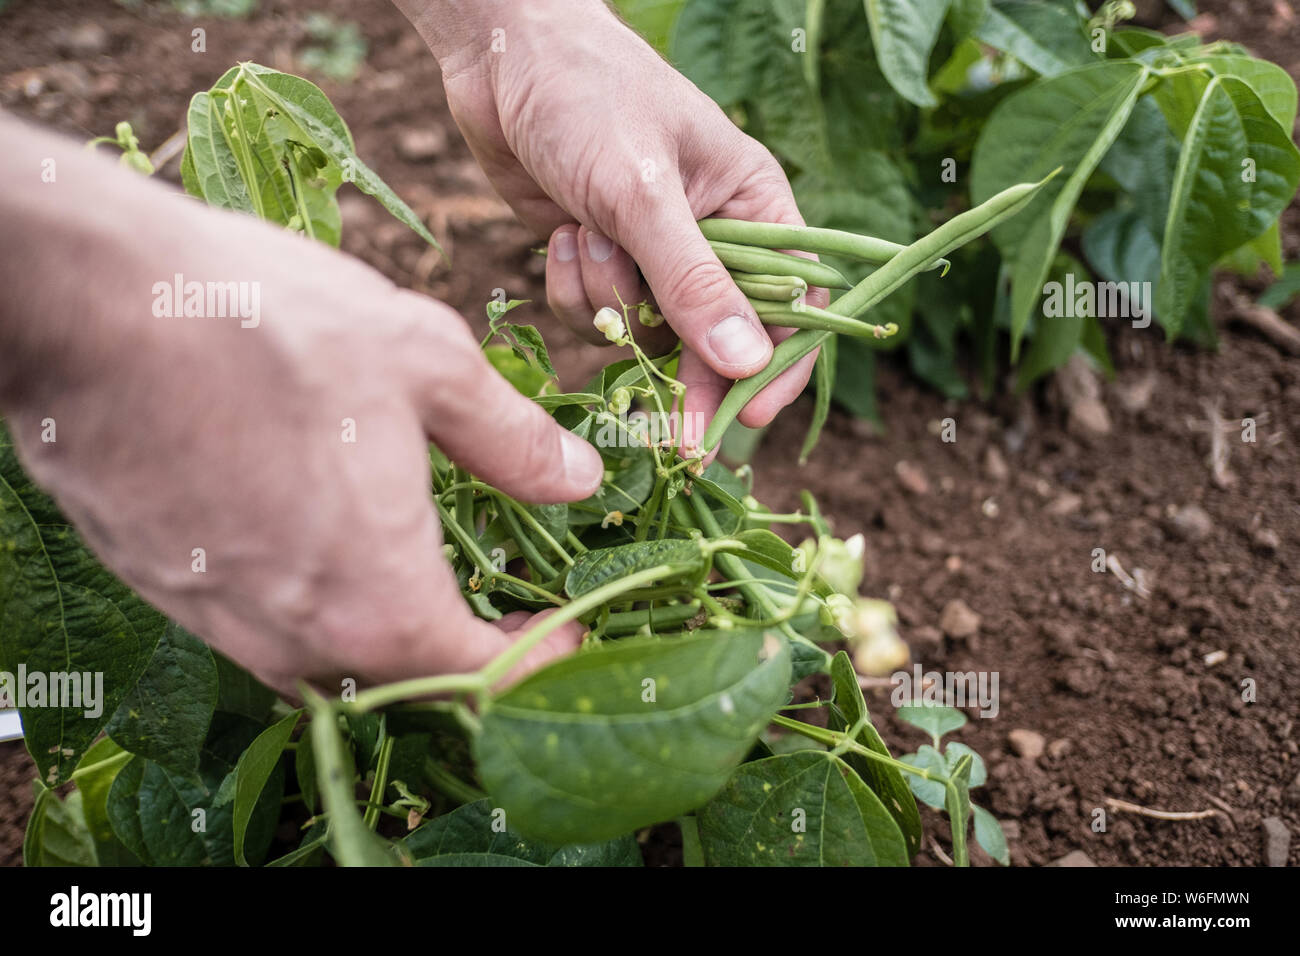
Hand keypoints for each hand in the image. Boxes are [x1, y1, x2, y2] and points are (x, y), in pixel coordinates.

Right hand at [0, 121, 603, 694]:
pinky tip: (316, 527)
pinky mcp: (166, 587)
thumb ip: (512, 439)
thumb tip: (578, 478)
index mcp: (382, 603)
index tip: (566, 631)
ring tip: (412, 559)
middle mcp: (298, 640)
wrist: (90, 306)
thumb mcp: (428, 365)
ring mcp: (221, 622)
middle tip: (500, 600)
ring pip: (327, 656)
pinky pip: (259, 622)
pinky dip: (309, 596)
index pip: (487, 673)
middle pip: (406, 679)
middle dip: (463, 647)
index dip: (541, 656)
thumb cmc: (267, 327)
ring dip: (382, 623)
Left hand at [397, 0, 827, 454]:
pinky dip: (575, 290)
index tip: (748, 415)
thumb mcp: (645, 193)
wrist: (498, 54)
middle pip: (719, 338)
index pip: (793, 302)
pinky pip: (597, 317)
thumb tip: (749, 363)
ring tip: (584, 237)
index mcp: (754, 206)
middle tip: (673, 442)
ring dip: (610, 305)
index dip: (778, 365)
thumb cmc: (590, 97)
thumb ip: (694, 282)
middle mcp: (712, 236)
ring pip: (646, 333)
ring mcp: (651, 253)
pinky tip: (561, 236)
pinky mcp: (601, 262)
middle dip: (688, 377)